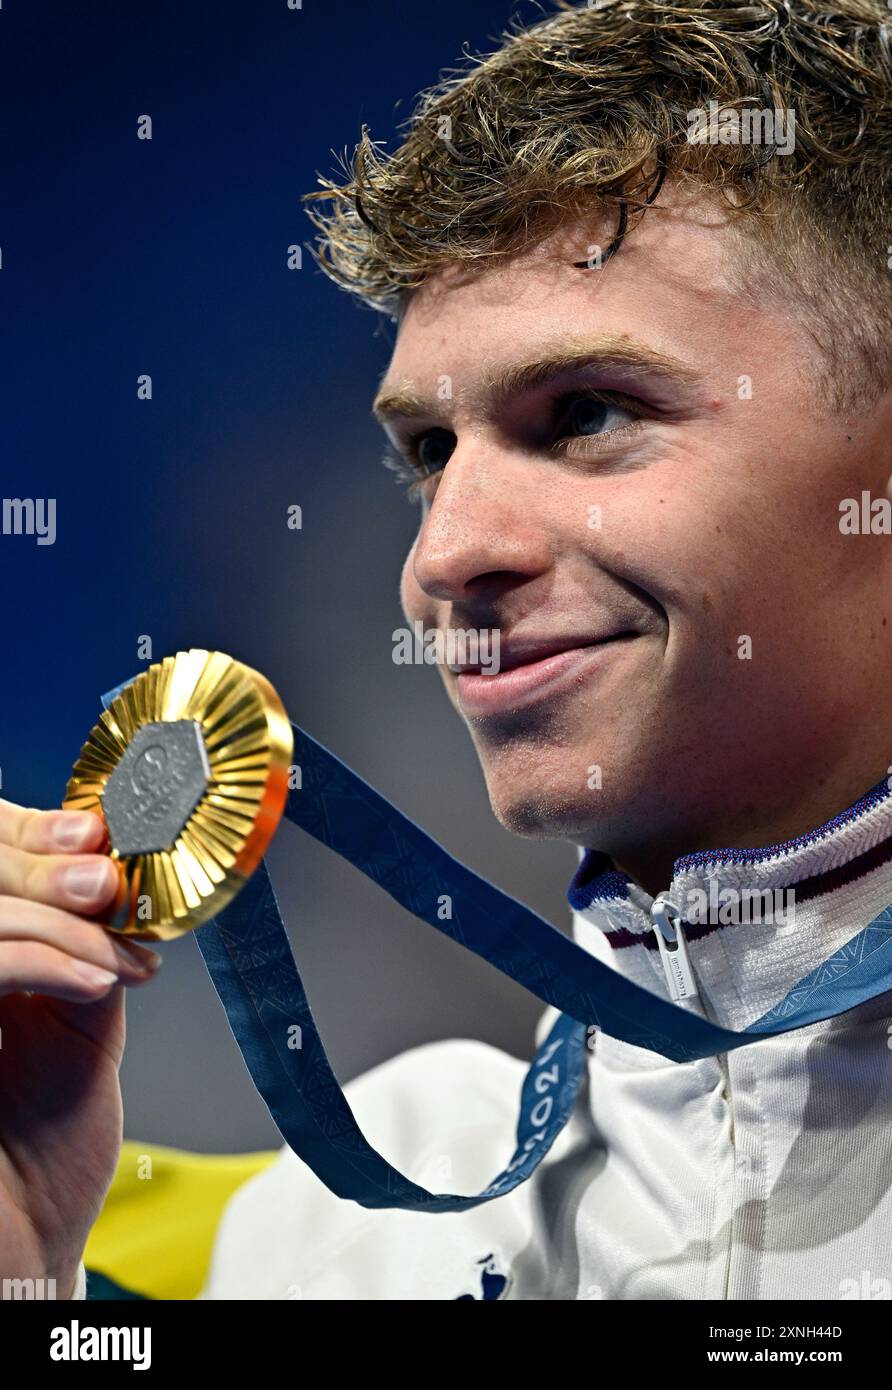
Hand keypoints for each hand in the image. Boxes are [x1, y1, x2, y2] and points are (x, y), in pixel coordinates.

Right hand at [0, 802, 160, 1298]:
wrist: (28, 1251)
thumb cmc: (47, 1154)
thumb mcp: (82, 1027)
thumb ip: (84, 951)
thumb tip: (105, 876)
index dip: (29, 839)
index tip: (97, 841)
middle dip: (46, 868)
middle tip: (110, 884)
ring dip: (59, 924)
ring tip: (118, 957)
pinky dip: (42, 961)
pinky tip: (96, 978)